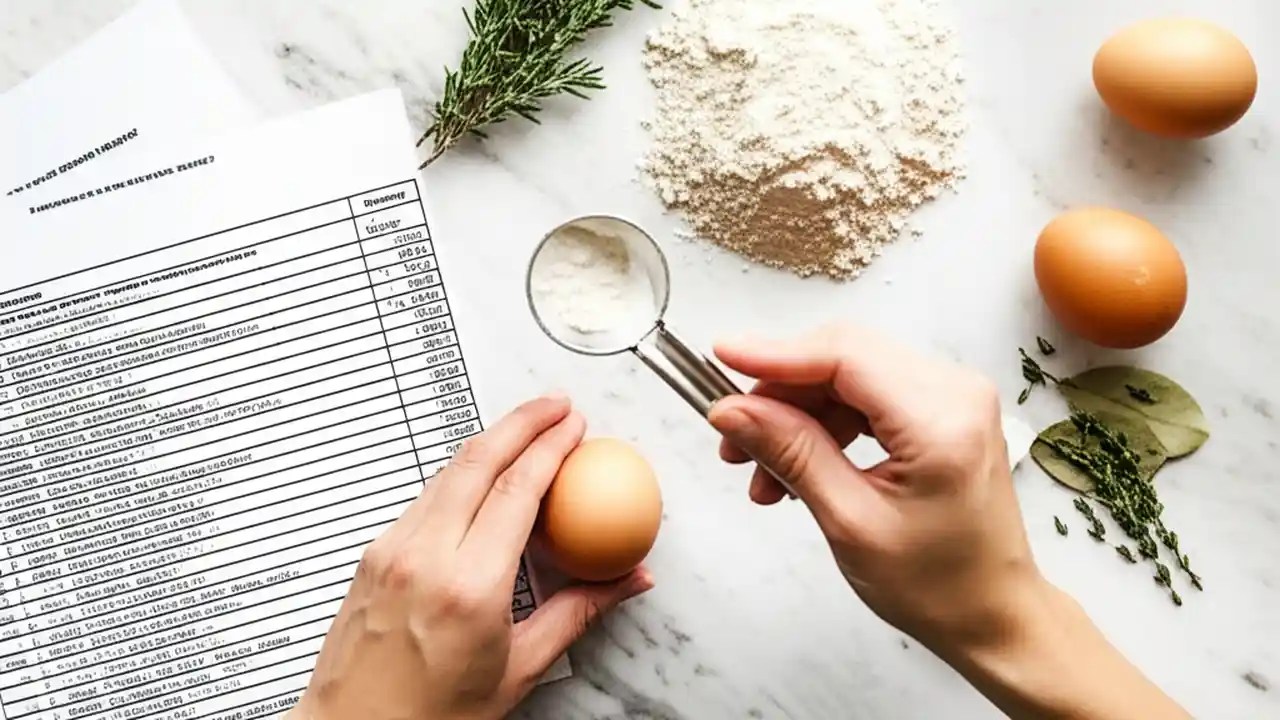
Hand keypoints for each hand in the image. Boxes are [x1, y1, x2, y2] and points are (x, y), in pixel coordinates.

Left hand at [288, 396, 653, 719]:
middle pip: (478, 460)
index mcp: (468, 588)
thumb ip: (578, 614)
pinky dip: (461, 475)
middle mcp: (423, 558)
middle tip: (557, 406)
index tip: (575, 428)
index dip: (551, 448)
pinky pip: (425, 497)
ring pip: (447, 471)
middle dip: (523, 421)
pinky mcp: (374, 554)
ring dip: (490, 442)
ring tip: (526, 431)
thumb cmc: (428, 717)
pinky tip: (483, 479)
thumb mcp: (518, 669)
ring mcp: (391, 551)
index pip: (517, 491)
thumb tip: (627, 582)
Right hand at [708, 323, 1187, 718]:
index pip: (844, 356)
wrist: (993, 615)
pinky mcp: (941, 409)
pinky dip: (823, 424)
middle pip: (843, 356)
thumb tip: (733, 410)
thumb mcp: (850, 522)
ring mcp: (952, 397)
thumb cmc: (938, 586)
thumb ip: (791, 453)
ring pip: (848, 374)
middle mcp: (956, 393)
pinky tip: (793, 467)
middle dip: (779, 390)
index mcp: (942, 421)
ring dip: (796, 413)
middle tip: (731, 433)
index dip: (775, 354)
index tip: (722, 357)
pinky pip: (866, 394)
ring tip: (759, 469)